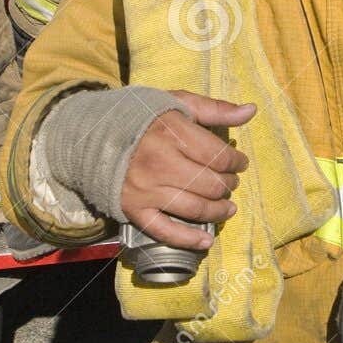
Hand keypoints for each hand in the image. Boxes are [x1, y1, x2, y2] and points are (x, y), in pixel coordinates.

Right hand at [122, 90, 253, 249]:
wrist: (91, 135)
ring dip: (218, 212)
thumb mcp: (178, 102)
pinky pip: (165, 231)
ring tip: (228, 208)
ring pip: (195, 209)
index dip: (236, 162)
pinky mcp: (133, 209)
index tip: (240, 163)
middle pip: (210, 184)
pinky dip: (188, 240)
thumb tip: (251, 111)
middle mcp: (160, 163)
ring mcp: (146, 189)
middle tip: (232, 183)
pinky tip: (206, 240)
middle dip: (228, 186)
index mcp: (172, 133)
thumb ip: (216, 109)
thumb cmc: (140, 116)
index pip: (218, 156)